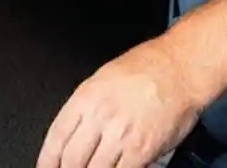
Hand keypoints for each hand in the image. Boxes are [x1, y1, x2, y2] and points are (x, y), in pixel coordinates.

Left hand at [37, 39, 203, 167]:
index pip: (56, 138)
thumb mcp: (101, 81)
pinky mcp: (142, 149)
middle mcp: (99, 117)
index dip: (47, 159)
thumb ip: (86, 108)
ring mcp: (120, 135)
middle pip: (72, 159)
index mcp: (84, 99)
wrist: (179, 69)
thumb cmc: (144, 70)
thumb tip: (74, 133)